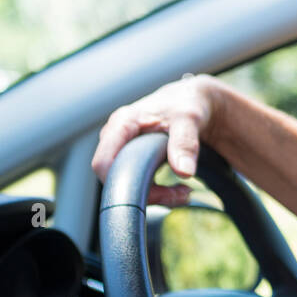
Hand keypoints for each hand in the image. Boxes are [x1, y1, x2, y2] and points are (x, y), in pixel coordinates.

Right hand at [91, 74, 223, 205]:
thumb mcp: (189, 118)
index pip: (104, 162)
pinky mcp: (135, 160)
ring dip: (157, 196)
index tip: (158, 193)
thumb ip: (185, 143)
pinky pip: (139, 184)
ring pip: (128, 185)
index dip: (122, 184)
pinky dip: (160, 193)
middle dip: (147, 193)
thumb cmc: (186, 102)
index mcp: (123, 123)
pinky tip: (180, 190)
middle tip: (179, 194)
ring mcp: (124, 150)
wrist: (192, 99)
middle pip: (115, 179)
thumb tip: (184, 172)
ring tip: (184, 192)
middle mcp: (118, 138)